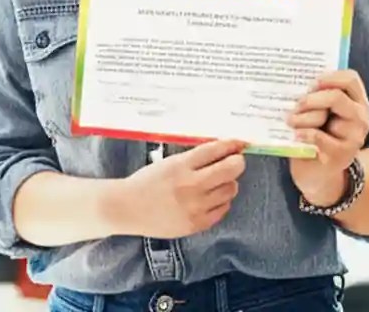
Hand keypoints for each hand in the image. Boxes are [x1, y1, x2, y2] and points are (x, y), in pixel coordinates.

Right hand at [107, 139, 247, 238]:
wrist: (128, 208)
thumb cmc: (147, 182)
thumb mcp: (169, 163)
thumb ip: (194, 159)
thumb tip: (223, 152)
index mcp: (180, 165)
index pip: (215, 150)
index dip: (231, 145)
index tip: (239, 144)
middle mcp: (190, 185)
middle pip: (230, 169)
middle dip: (237, 163)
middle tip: (235, 162)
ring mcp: (195, 206)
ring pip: (230, 190)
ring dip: (228, 183)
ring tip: (217, 182)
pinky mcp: (197, 223)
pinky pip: (223, 209)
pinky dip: (221, 201)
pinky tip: (211, 198)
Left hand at [288, 70, 368, 206]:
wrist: (318, 173)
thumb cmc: (316, 136)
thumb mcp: (320, 113)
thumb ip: (316, 98)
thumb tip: (296, 83)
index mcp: (357, 102)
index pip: (351, 79)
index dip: (330, 77)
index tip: (310, 83)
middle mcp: (360, 117)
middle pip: (337, 96)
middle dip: (311, 98)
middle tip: (296, 104)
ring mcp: (354, 137)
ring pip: (326, 114)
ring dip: (303, 116)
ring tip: (290, 120)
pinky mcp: (342, 155)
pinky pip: (319, 137)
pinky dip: (304, 133)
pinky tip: (296, 135)